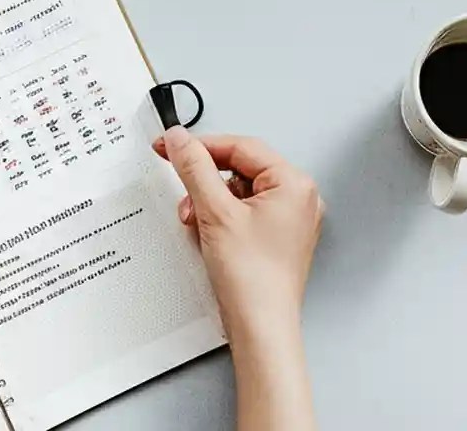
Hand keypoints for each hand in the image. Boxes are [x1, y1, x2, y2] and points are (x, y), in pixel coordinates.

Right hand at [155, 127, 322, 430]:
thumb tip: (179, 139)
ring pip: (236, 191)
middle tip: (183, 194)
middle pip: (238, 168)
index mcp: (294, 184)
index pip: (240, 147)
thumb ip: (194, 167)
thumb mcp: (214, 212)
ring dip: (208, 201)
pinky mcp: (274, 237)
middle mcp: (297, 198)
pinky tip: (208, 234)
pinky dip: (219, 218)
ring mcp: (287, 219)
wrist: (260, 327)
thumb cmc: (252, 278)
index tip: (169, 146)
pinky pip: (241, 212)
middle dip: (204, 182)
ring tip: (198, 223)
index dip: (200, 145)